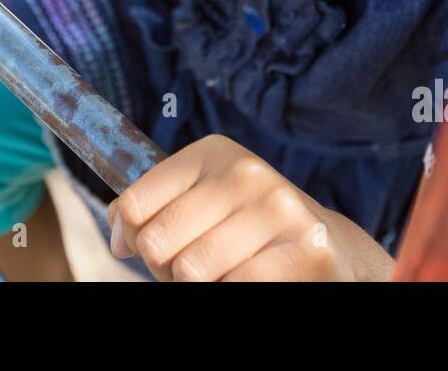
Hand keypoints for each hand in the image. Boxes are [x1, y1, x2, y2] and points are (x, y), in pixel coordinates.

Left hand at [106, 133, 395, 280]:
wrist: (328, 247)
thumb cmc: (249, 229)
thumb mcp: (203, 202)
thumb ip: (152, 209)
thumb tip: (119, 236)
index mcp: (214, 154)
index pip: (134, 206)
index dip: (132, 239)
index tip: (151, 247)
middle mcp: (246, 173)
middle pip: (158, 243)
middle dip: (166, 269)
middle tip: (195, 268)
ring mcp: (278, 210)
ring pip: (192, 271)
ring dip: (198, 286)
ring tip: (223, 274)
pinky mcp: (305, 251)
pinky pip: (235, 287)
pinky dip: (229, 292)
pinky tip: (248, 281)